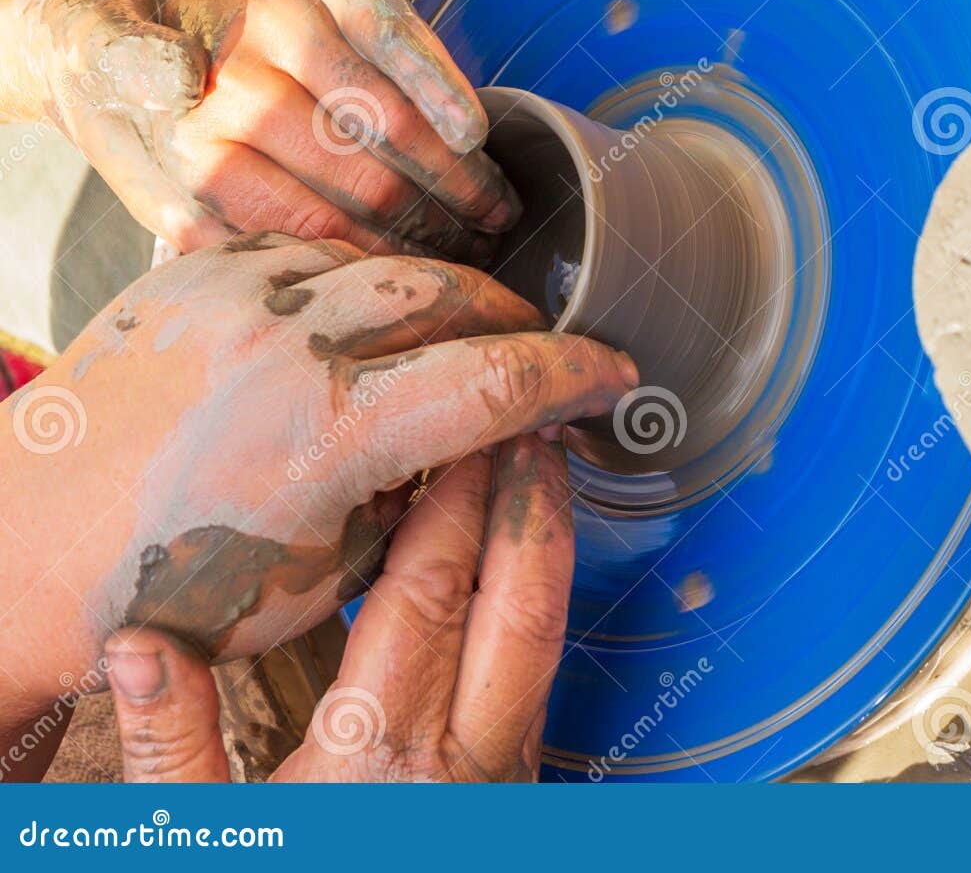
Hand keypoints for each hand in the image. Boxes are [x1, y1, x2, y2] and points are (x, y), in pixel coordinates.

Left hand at [0, 234, 634, 731]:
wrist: (22, 550)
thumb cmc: (171, 585)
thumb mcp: (327, 569)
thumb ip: (423, 492)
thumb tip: (491, 441)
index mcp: (327, 435)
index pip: (499, 380)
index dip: (578, 376)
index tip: (616, 376)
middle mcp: (285, 344)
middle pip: (457, 294)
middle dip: (518, 323)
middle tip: (542, 357)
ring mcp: (232, 294)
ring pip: (390, 261)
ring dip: (448, 295)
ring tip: (465, 332)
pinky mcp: (191, 272)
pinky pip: (311, 252)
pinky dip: (359, 282)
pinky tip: (367, 322)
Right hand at [105, 435, 574, 781]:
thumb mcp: (207, 839)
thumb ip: (172, 747)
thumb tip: (138, 646)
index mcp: (381, 757)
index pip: (431, 596)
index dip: (453, 505)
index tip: (462, 434)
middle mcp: (462, 761)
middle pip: (519, 604)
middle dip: (529, 506)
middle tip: (535, 424)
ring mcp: (501, 779)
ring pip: (545, 640)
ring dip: (547, 551)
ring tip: (541, 476)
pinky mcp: (514, 792)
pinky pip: (538, 680)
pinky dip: (535, 610)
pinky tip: (519, 573)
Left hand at [137, 0, 517, 260]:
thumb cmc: (236, 52)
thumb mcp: (216, 135)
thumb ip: (255, 207)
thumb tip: (336, 290)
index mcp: (195, 141)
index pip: (302, 225)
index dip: (374, 262)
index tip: (421, 284)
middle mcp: (231, 84)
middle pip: (354, 183)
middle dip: (427, 231)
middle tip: (474, 257)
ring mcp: (285, 25)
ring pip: (387, 124)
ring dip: (454, 178)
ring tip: (496, 211)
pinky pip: (399, 47)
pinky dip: (443, 93)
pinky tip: (476, 137)